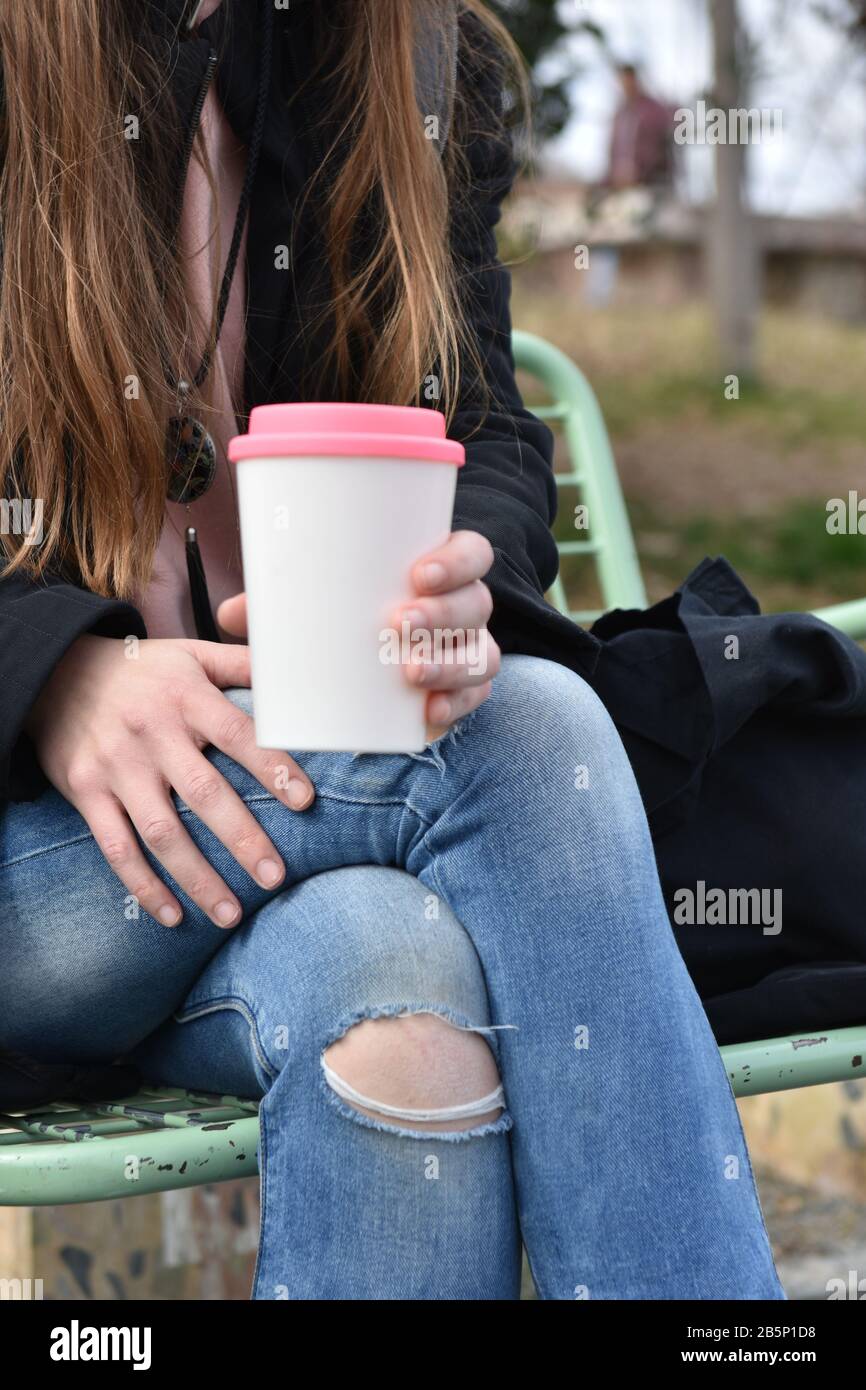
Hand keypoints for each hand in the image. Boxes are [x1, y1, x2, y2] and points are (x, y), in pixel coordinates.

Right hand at [26, 635, 314, 928]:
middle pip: (203, 793)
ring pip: (161, 832)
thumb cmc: (143, 671)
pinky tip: (172, 915)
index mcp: (186, 698)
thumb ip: (243, 665)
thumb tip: (294, 674)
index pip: (239, 734)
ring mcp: (117, 766)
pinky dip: (143, 886)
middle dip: (242, 839)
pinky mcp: (86, 792)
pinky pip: (116, 848)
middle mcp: (152, 734)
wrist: (56, 672)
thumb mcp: (191, 655)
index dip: (272, 767)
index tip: (305, 802)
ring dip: (197, 877)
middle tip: (274, 877)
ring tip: (231, 913)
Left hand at [219, 531, 500, 742]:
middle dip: (443, 613)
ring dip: (449, 662)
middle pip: (477, 603)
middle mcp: (464, 609)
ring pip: (481, 654)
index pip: (471, 553)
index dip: (456, 560)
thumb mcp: (314, 609)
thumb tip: (230, 613)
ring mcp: (468, 652)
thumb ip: (278, 606)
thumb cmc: (346, 621)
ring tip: (409, 671)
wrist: (368, 676)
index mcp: (439, 572)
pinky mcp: (463, 693)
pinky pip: (474, 698)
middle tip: (399, 623)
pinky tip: (430, 712)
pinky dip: (455, 705)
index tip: (417, 573)